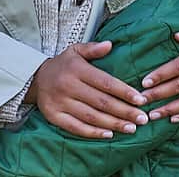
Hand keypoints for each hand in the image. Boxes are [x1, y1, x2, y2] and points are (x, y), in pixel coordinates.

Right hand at [28, 41, 149, 138]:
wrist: (35, 79)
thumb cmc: (63, 65)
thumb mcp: (75, 51)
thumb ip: (93, 49)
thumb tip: (109, 45)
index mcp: (77, 69)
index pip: (105, 82)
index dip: (124, 92)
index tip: (141, 100)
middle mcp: (68, 86)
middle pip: (101, 102)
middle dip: (124, 111)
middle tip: (142, 119)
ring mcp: (60, 103)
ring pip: (91, 116)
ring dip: (113, 124)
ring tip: (131, 128)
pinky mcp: (54, 116)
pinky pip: (76, 127)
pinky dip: (93, 133)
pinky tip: (109, 134)